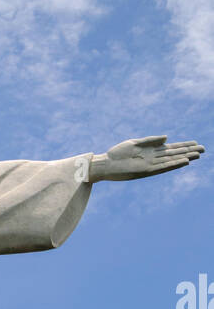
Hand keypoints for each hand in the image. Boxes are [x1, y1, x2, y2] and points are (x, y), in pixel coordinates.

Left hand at [89, 135, 204, 181]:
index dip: (183, 146)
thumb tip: (167, 138)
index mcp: (150, 151)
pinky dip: (174, 164)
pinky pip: (163, 167)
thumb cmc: (117, 154)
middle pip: (174, 154)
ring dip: (185, 157)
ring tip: (198, 155)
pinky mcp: (146, 171)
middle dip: (188, 151)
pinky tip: (184, 161)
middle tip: (204, 149)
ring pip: (171, 160)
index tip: (195, 143)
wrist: (105, 164)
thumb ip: (151, 140)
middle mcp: (153, 159)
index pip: (171, 148)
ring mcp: (150, 165)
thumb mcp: (134, 143)